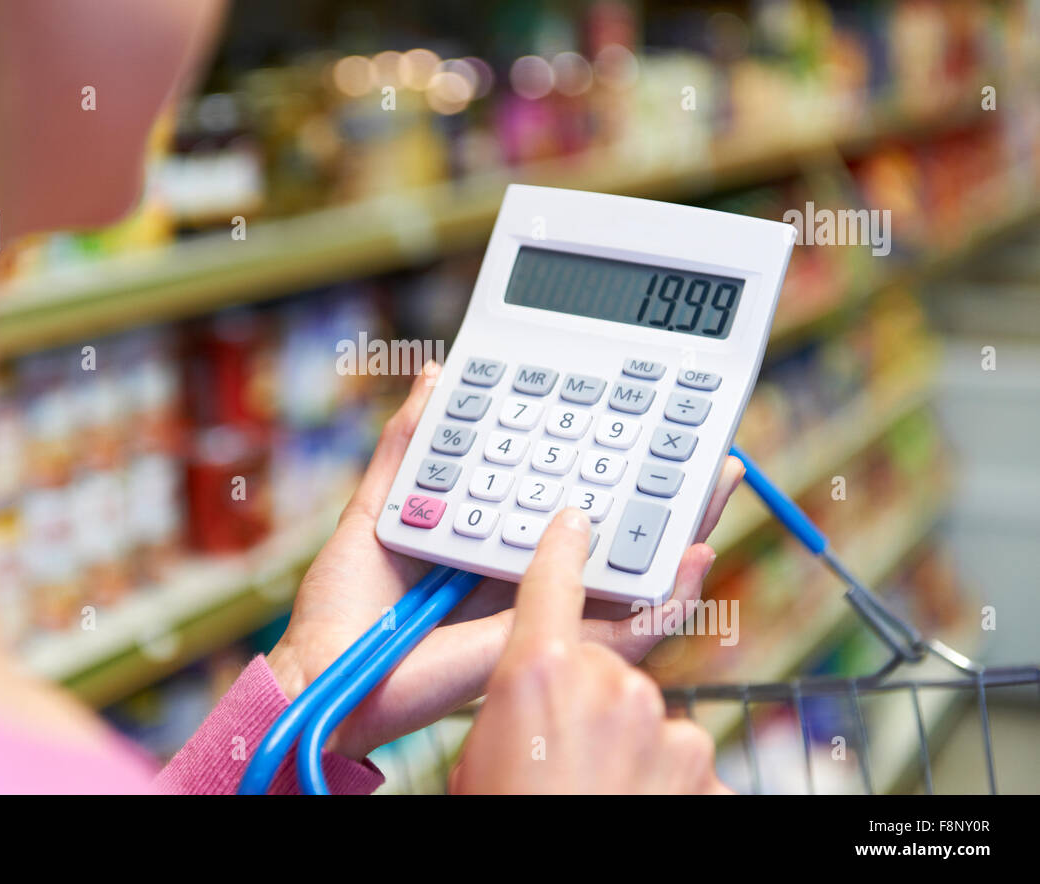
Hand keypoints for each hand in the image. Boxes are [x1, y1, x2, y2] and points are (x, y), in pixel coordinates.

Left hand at [266, 362, 742, 760]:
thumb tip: (435, 377)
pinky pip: (623, 631)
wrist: (327, 668)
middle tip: (705, 447)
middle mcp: (527, 577)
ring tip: (718, 482)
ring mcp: (542, 611)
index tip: (644, 420)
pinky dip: (666, 601)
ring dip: (685, 531)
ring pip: (634, 576)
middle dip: (665, 492)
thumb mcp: (378, 508)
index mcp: (496, 546)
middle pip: (616, 535)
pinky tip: (693, 560)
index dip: (609, 464)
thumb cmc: (346, 606)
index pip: (569, 501)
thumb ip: (409, 448)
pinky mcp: (546, 646)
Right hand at [450, 507, 729, 793]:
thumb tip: (538, 707)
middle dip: (590, 702)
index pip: (554, 583)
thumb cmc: (506, 815)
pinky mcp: (705, 769)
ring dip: (628, 747)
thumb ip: (517, 708)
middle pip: (605, 668)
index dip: (565, 546)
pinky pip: (680, 760)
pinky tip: (632, 806)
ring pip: (647, 718)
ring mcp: (665, 726)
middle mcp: (609, 685)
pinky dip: (662, 782)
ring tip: (594, 793)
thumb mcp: (480, 757)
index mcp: (538, 673)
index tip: (579, 521)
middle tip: (560, 757)